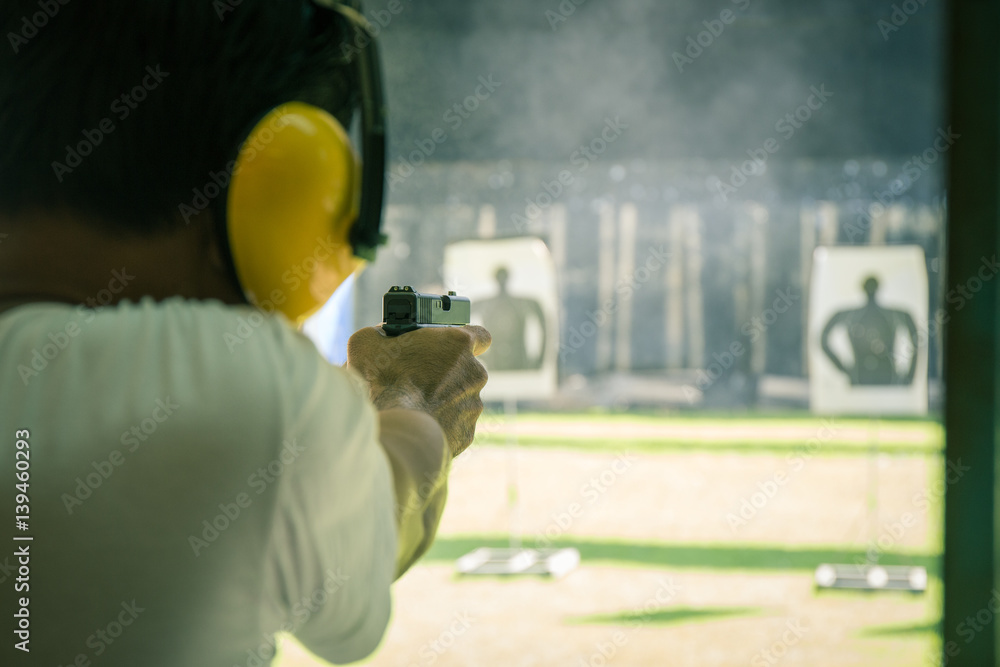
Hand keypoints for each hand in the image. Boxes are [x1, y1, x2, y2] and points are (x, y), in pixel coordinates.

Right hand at [347, 325, 490, 455]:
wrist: (395, 432)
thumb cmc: (383, 382)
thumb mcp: (367, 342)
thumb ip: (381, 334)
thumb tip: (379, 339)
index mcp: (458, 344)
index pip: (480, 335)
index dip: (462, 340)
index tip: (447, 346)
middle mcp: (475, 374)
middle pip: (466, 369)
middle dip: (447, 372)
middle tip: (416, 377)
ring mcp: (473, 406)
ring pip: (461, 399)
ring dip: (443, 400)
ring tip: (413, 406)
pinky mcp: (466, 434)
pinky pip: (454, 426)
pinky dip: (440, 425)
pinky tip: (417, 425)